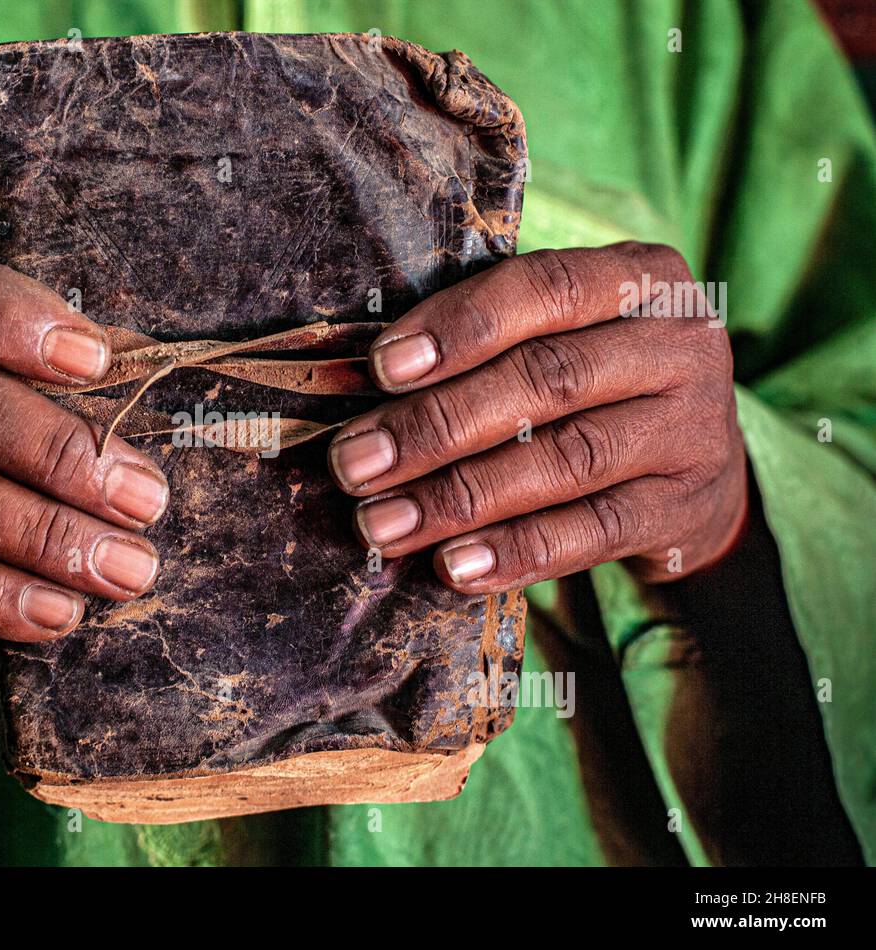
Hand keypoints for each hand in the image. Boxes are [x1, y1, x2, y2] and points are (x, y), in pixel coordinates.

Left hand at [327, 242, 746, 590]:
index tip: (381, 369)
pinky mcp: (685, 508)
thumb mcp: (564, 337)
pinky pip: (594, 532)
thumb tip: (363, 382)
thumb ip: (488, 341)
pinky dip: (519, 551)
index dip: (458, 328)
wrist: (700, 471)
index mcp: (640, 277)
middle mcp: (681, 344)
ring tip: (383, 525)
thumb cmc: (596, 385)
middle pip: (546, 380)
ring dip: (461, 497)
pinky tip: (455, 567)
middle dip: (436, 425)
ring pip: (565, 460)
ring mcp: (693, 428)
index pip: (543, 289)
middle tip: (354, 464)